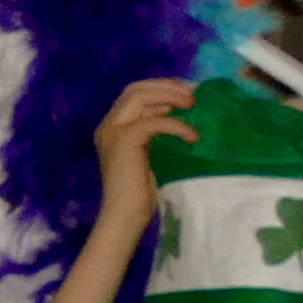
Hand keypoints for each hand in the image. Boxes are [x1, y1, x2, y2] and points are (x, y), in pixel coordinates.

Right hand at [91, 73, 203, 215]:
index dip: (161, 87)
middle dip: (167, 86)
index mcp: (112, 126)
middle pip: (135, 89)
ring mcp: (112, 131)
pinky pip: (155, 122)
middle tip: (194, 95)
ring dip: (171, 97)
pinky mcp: (123, 140)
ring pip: (141, 97)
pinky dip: (177, 126)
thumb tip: (181, 107)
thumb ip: (156, 128)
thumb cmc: (140, 191)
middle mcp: (108, 125)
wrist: (126, 216)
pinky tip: (192, 136)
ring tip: (193, 106)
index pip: (134, 93)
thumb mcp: (150, 151)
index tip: (187, 91)